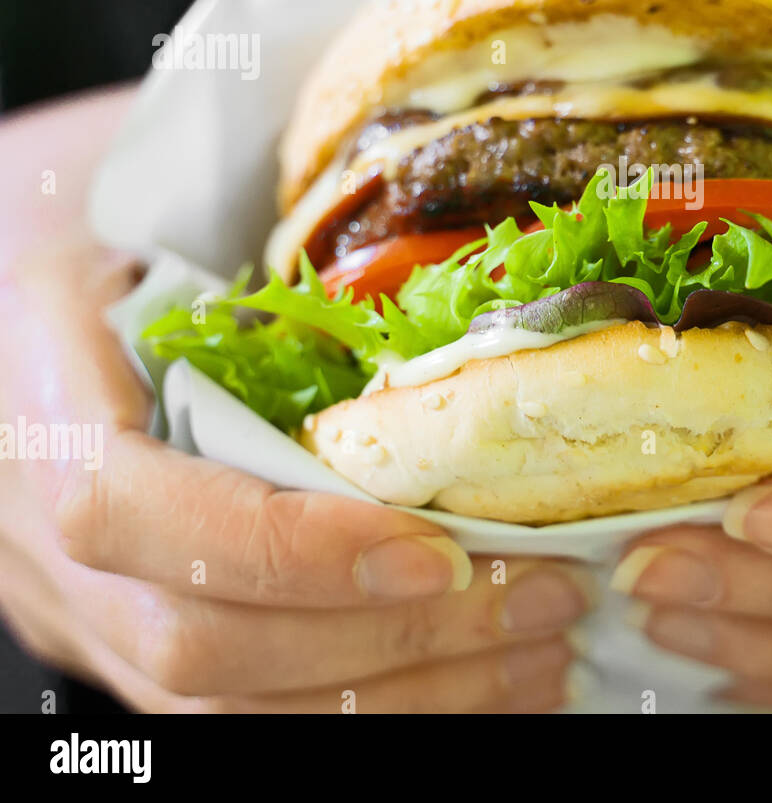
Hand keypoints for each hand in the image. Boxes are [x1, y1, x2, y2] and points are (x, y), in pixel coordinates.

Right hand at [0, 91, 589, 712]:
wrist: (18, 347)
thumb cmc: (92, 262)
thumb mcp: (127, 227)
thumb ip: (230, 254)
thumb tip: (417, 247)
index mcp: (41, 413)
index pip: (134, 514)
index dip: (284, 551)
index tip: (435, 550)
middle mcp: (46, 546)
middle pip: (206, 642)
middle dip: (393, 638)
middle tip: (545, 596)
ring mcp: (86, 617)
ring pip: (236, 707)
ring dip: (409, 693)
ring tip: (542, 651)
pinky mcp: (131, 650)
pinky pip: (252, 719)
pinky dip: (379, 709)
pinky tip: (485, 682)